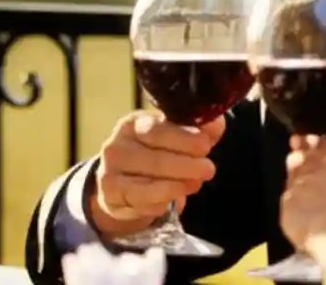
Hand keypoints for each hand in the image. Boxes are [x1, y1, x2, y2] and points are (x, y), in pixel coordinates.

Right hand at [88, 110, 222, 236]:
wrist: (124, 181)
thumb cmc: (157, 152)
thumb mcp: (177, 135)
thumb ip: (199, 129)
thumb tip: (215, 125)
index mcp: (134, 124)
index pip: (157, 130)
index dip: (184, 138)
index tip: (206, 145)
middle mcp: (117, 146)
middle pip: (155, 159)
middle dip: (186, 165)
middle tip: (208, 169)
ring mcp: (110, 172)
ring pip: (149, 183)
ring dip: (178, 185)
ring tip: (196, 183)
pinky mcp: (111, 195)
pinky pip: (142, 202)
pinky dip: (162, 201)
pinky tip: (175, 198)